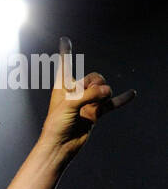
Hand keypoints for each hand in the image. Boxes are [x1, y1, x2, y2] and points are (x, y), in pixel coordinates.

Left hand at [40, 37, 134, 159]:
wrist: (60, 147)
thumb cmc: (57, 125)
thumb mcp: (69, 105)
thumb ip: (89, 94)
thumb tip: (108, 92)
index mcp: (63, 86)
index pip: (65, 65)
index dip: (65, 52)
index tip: (64, 40)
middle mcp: (75, 92)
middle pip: (93, 77)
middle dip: (94, 85)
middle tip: (85, 97)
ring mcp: (87, 102)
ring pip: (102, 89)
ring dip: (101, 96)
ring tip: (92, 108)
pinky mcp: (95, 113)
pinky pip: (111, 104)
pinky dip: (121, 99)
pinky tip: (132, 94)